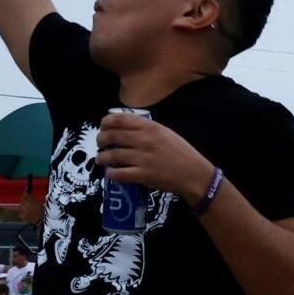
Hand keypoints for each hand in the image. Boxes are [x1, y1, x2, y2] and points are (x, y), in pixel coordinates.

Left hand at [96, 111, 215, 207]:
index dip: (106, 122)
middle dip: (101, 140)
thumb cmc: (181, 152)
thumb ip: (147, 128)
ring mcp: (143, 158)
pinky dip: (111, 173)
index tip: (103, 126)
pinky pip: (119, 173)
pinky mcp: (143, 175)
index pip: (120, 119)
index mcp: (150, 127)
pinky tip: (110, 173)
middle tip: (99, 144)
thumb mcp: (166, 132)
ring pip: (112, 155)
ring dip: (102, 157)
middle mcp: (145, 140)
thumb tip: (126, 126)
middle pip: (113, 136)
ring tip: (100, 159)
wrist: (193, 173)